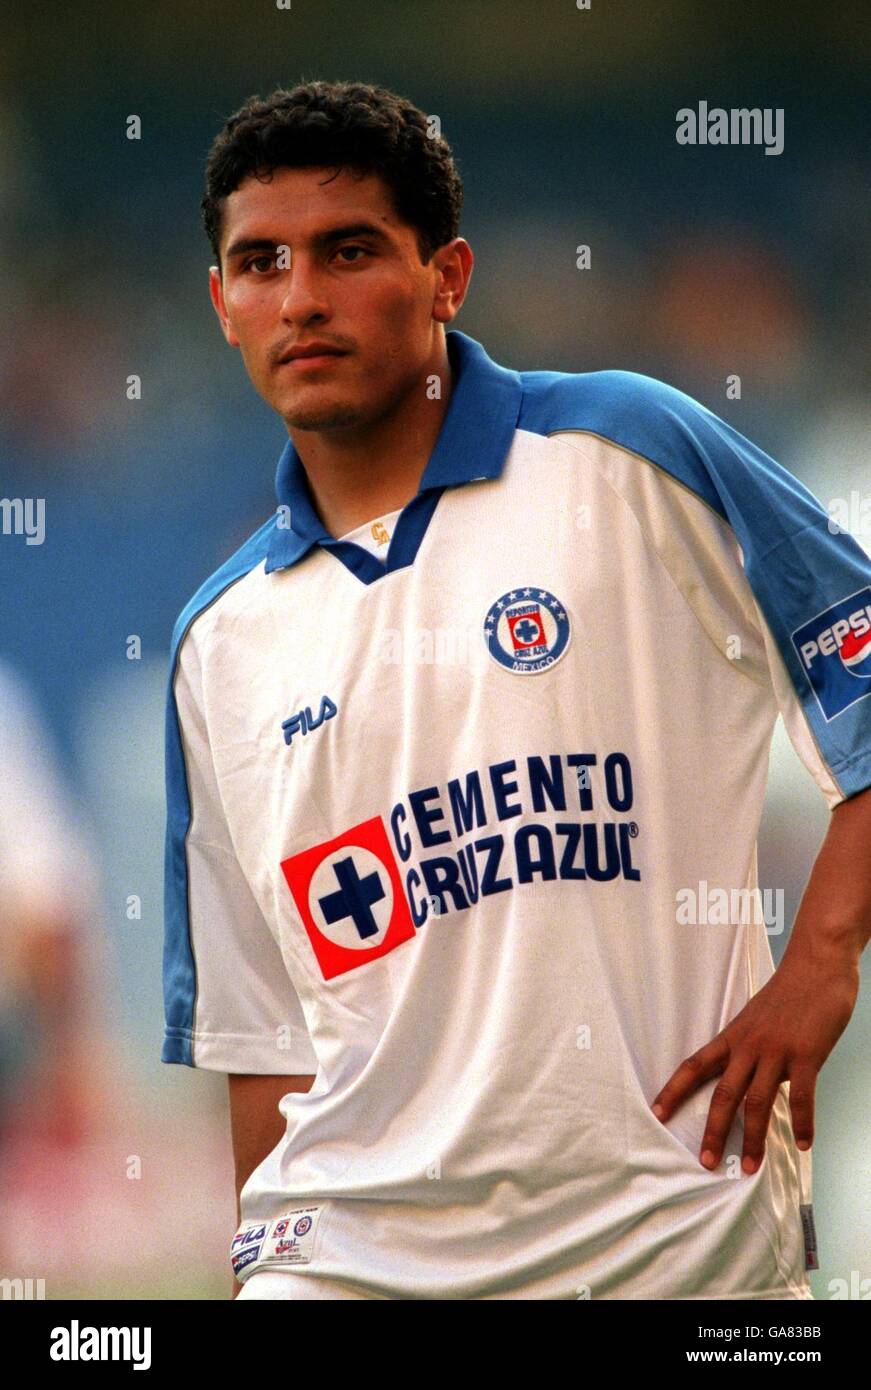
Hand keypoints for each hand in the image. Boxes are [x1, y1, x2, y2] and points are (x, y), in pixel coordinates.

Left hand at [649, 947, 858, 1172]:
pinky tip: (804, 1143)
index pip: (694, 1066)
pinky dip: (803, 1123)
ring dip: (755, 1139)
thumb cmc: (788, 992)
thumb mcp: (756, 1018)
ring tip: (750, 1167)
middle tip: (706, 1162)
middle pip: (723, 1093)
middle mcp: (749, 1045)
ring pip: (758, 1101)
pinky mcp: (806, 1054)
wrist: (816, 965)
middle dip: (714, 1131)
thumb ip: (748, 1047)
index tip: (656, 1114)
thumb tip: (744, 1074)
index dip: (673, 1091)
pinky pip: (802, 1096)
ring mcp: (776, 1050)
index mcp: (733, 1036)